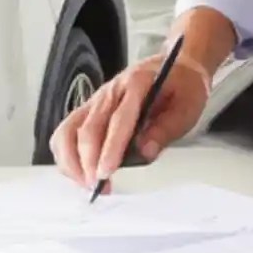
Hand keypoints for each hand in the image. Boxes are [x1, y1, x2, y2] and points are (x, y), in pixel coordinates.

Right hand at [50, 50, 210, 189]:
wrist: (175, 66)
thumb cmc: (182, 87)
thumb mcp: (187, 107)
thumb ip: (166, 128)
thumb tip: (145, 152)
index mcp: (136, 86)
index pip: (117, 122)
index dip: (109, 149)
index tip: (105, 173)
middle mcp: (109, 92)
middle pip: (86, 128)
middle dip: (87, 161)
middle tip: (97, 186)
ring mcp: (94, 101)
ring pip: (67, 130)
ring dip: (70, 160)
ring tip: (85, 182)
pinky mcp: (87, 111)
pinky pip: (65, 132)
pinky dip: (65, 154)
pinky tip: (78, 171)